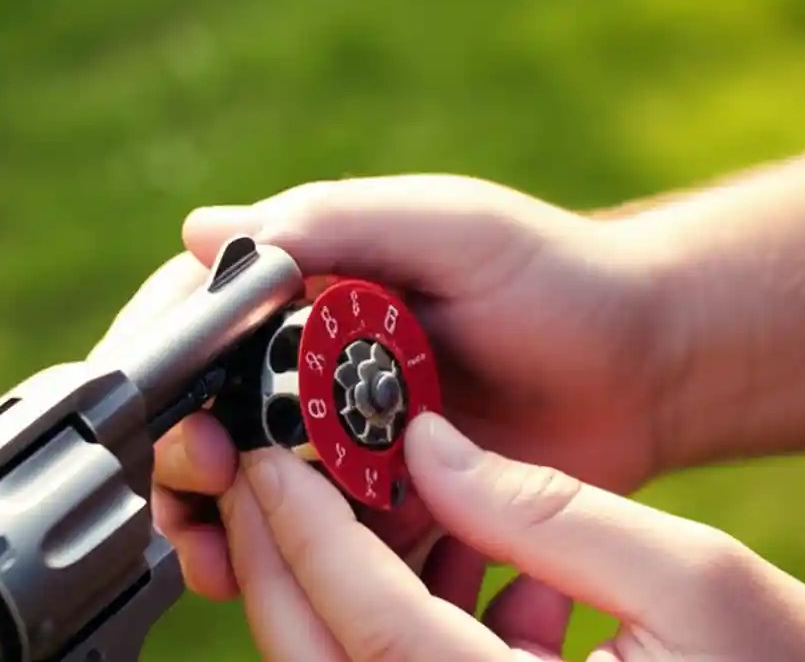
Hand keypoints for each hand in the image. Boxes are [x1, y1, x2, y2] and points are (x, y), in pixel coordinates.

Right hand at [92, 175, 668, 598]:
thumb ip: (337, 222)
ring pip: (249, 494)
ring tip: (218, 550)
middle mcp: (309, 372)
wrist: (647, 365)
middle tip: (202, 474)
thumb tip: (201, 232)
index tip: (158, 400)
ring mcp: (344, 447)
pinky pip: (320, 548)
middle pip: (205, 419)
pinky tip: (280, 582)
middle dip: (180, 456)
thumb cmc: (554, 275)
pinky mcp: (386, 511)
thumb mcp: (448, 227)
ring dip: (218, 523)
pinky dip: (289, 568)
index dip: (160, 364)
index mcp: (306, 294)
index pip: (196, 323)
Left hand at [222, 412, 804, 661]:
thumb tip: (429, 445)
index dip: (306, 528)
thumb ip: (547, 511)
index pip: (366, 616)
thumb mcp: (697, 580)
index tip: (271, 455)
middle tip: (264, 473)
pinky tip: (490, 584)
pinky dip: (411, 629)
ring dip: (334, 590)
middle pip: (323, 655)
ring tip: (353, 504)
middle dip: (279, 559)